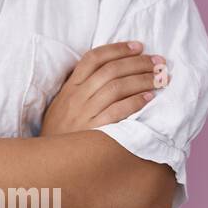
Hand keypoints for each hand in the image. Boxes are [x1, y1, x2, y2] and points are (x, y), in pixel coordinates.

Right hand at [40, 41, 168, 136]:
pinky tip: (149, 98)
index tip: (138, 46)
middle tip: (158, 61)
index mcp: (70, 88)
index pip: (93, 58)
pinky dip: (135, 102)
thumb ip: (80, 88)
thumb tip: (109, 72)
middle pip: (110, 70)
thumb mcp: (62, 105)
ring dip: (141, 80)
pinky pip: (117, 111)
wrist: (48, 161)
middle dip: (138, 62)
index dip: (117, 49)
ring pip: (116, 87)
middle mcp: (76, 97)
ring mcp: (84, 113)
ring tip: (159, 78)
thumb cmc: (60, 133)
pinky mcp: (94, 130)